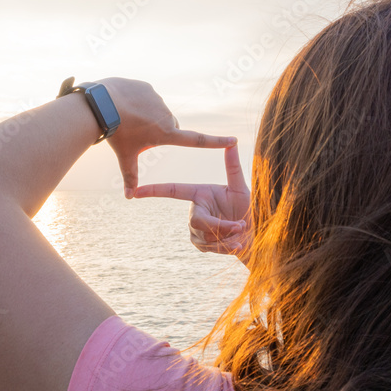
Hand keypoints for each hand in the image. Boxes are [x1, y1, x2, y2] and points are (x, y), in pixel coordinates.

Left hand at [95, 77, 235, 197]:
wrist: (102, 105)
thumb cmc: (116, 134)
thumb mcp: (125, 157)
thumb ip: (130, 176)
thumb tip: (129, 197)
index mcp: (166, 133)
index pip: (196, 140)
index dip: (215, 142)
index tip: (232, 139)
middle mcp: (167, 116)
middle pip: (170, 127)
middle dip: (160, 131)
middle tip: (138, 134)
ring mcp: (158, 100)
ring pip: (157, 111)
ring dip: (147, 116)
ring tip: (127, 118)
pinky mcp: (148, 88)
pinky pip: (146, 97)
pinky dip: (138, 102)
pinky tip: (124, 105)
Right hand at [135, 144, 252, 264]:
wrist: (256, 234)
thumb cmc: (249, 208)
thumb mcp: (242, 188)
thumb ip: (233, 167)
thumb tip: (232, 142)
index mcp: (200, 193)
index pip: (173, 190)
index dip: (154, 191)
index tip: (135, 191)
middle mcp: (194, 210)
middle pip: (196, 221)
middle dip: (220, 226)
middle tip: (240, 226)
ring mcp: (195, 229)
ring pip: (204, 236)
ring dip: (226, 236)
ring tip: (240, 233)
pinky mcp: (200, 244)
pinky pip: (209, 248)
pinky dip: (226, 247)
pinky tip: (237, 243)